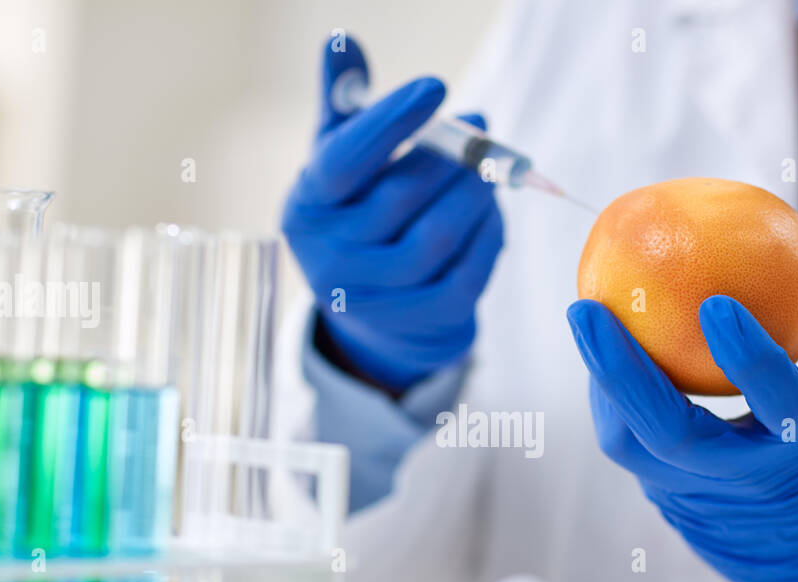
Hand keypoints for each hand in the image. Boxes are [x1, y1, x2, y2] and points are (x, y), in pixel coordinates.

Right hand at [281, 35, 503, 391]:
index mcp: (307, 206)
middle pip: (400, 198)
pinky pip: (465, 274)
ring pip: (437, 238)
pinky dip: (488, 237)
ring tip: (490, 171)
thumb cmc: (358, 214)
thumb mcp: (341, 163)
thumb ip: (345, 105)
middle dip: (451, 157)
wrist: (373, 312)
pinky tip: (490, 213)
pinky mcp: (415, 322)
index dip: (390, 123)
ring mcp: (372, 297)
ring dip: (475, 195)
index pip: (345, 161)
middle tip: (483, 128)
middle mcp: (328, 256)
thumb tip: (342, 42)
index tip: (435, 87)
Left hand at [566, 252, 797, 581]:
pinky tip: (614, 359)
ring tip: (591, 324)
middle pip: (665, 433)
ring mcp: (704, 502)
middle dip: (618, 369)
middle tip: (586, 308)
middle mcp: (748, 482)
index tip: (715, 300)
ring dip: (603, 387)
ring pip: (633, 448)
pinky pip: (636, 452)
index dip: (748, 356)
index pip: (778, 403)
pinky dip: (619, 405)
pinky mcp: (678, 510)